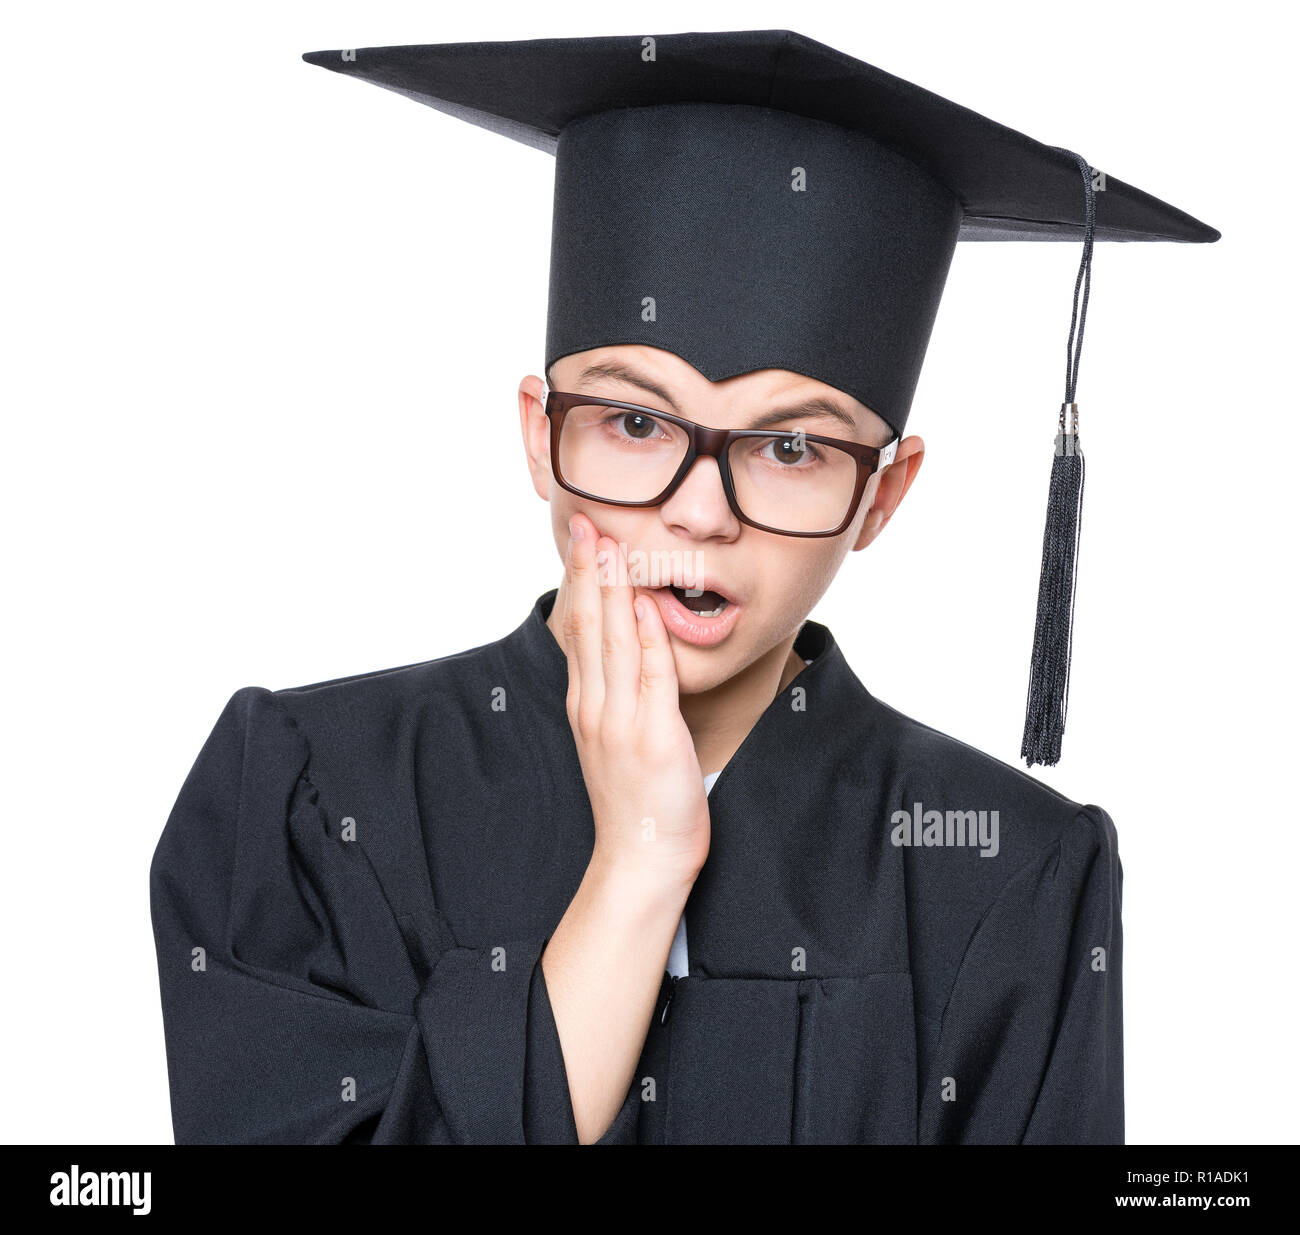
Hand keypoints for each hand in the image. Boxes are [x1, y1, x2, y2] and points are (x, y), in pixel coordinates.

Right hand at [561, 512, 710, 884]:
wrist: (641, 859)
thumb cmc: (637, 802)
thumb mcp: (616, 740)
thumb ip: (619, 695)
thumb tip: (630, 651)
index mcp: (587, 705)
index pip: (580, 630)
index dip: (580, 583)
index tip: (582, 542)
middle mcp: (596, 707)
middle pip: (590, 627)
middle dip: (589, 572)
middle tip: (586, 523)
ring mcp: (621, 722)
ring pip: (614, 643)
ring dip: (612, 591)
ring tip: (610, 546)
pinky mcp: (654, 737)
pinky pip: (651, 678)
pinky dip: (646, 639)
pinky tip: (642, 605)